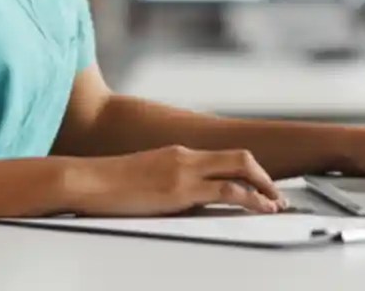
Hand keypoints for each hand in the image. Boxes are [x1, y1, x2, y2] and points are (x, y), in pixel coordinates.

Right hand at [66, 146, 287, 215]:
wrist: (86, 180)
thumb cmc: (108, 185)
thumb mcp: (146, 179)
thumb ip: (170, 183)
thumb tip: (187, 199)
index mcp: (179, 154)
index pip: (225, 157)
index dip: (250, 170)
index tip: (263, 186)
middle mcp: (187, 157)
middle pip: (240, 158)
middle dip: (265, 177)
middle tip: (278, 196)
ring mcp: (184, 171)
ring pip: (239, 171)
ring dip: (262, 189)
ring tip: (275, 206)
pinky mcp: (179, 189)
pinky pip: (224, 191)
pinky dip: (248, 199)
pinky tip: (258, 209)